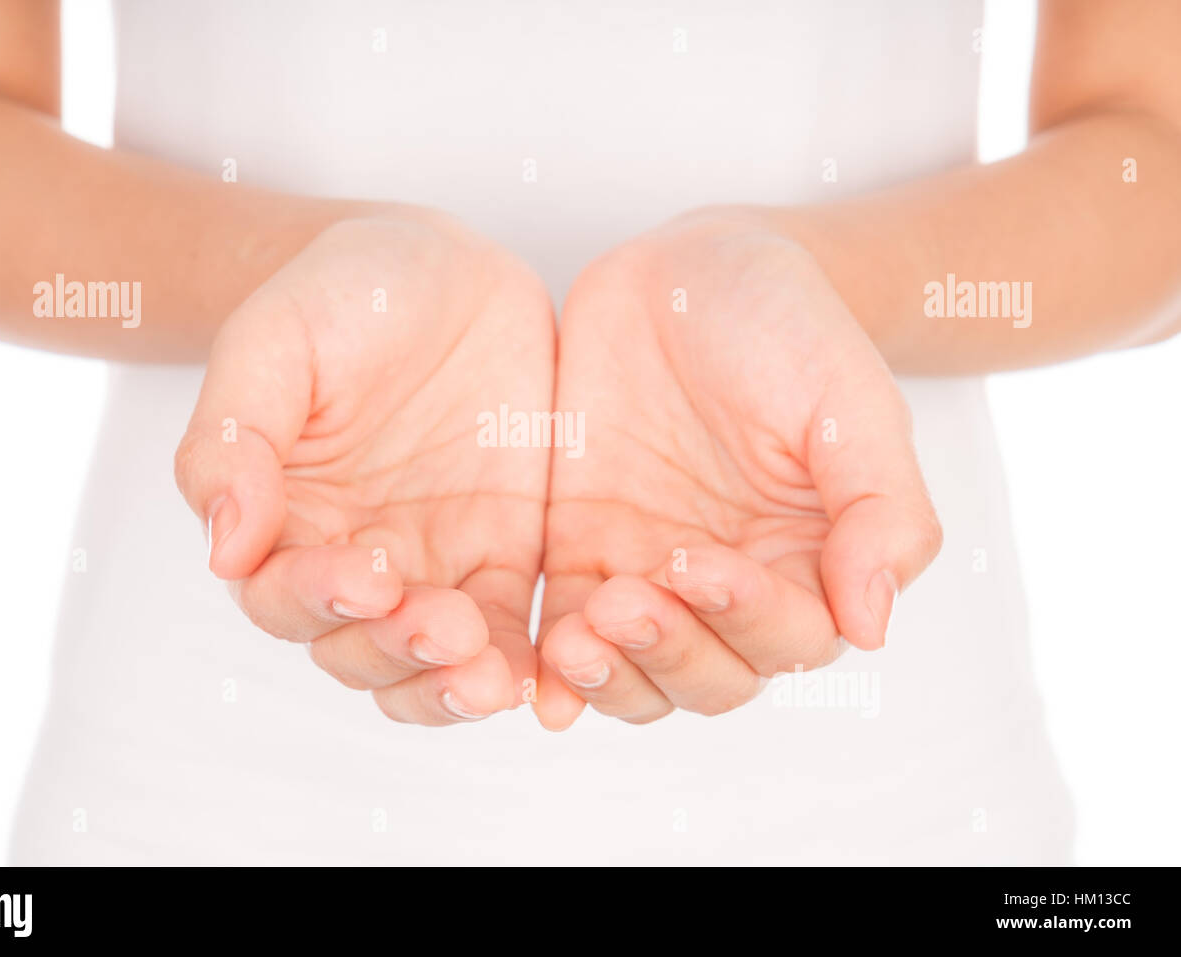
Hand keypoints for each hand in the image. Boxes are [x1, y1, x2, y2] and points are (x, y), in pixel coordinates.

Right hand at [175, 210, 553, 724]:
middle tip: (445, 630)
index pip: (283, 596)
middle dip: (397, 654)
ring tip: (494, 679)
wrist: (434, 269)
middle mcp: (352, 562)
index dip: (318, 600)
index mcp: (283, 522)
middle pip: (358, 651)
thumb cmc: (336, 297)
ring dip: (456, 683)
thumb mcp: (271, 342)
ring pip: (432, 663)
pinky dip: (524, 663)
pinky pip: (510, 632)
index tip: (368, 578)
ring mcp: (431, 568)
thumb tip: (223, 549)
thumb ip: (234, 440)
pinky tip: (547, 674)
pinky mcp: (502, 560)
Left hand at [534, 208, 941, 728]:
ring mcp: (648, 572)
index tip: (704, 563)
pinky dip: (548, 663)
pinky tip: (532, 670)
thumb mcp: (852, 403)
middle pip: (707, 676)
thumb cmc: (790, 326)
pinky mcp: (578, 550)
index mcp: (806, 562)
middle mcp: (727, 585)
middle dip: (668, 657)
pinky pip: (562, 625)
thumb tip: (875, 624)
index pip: (786, 638)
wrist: (697, 269)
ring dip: (608, 675)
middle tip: (627, 606)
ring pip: (634, 670)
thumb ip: (882, 511)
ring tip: (575, 643)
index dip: (746, 620)